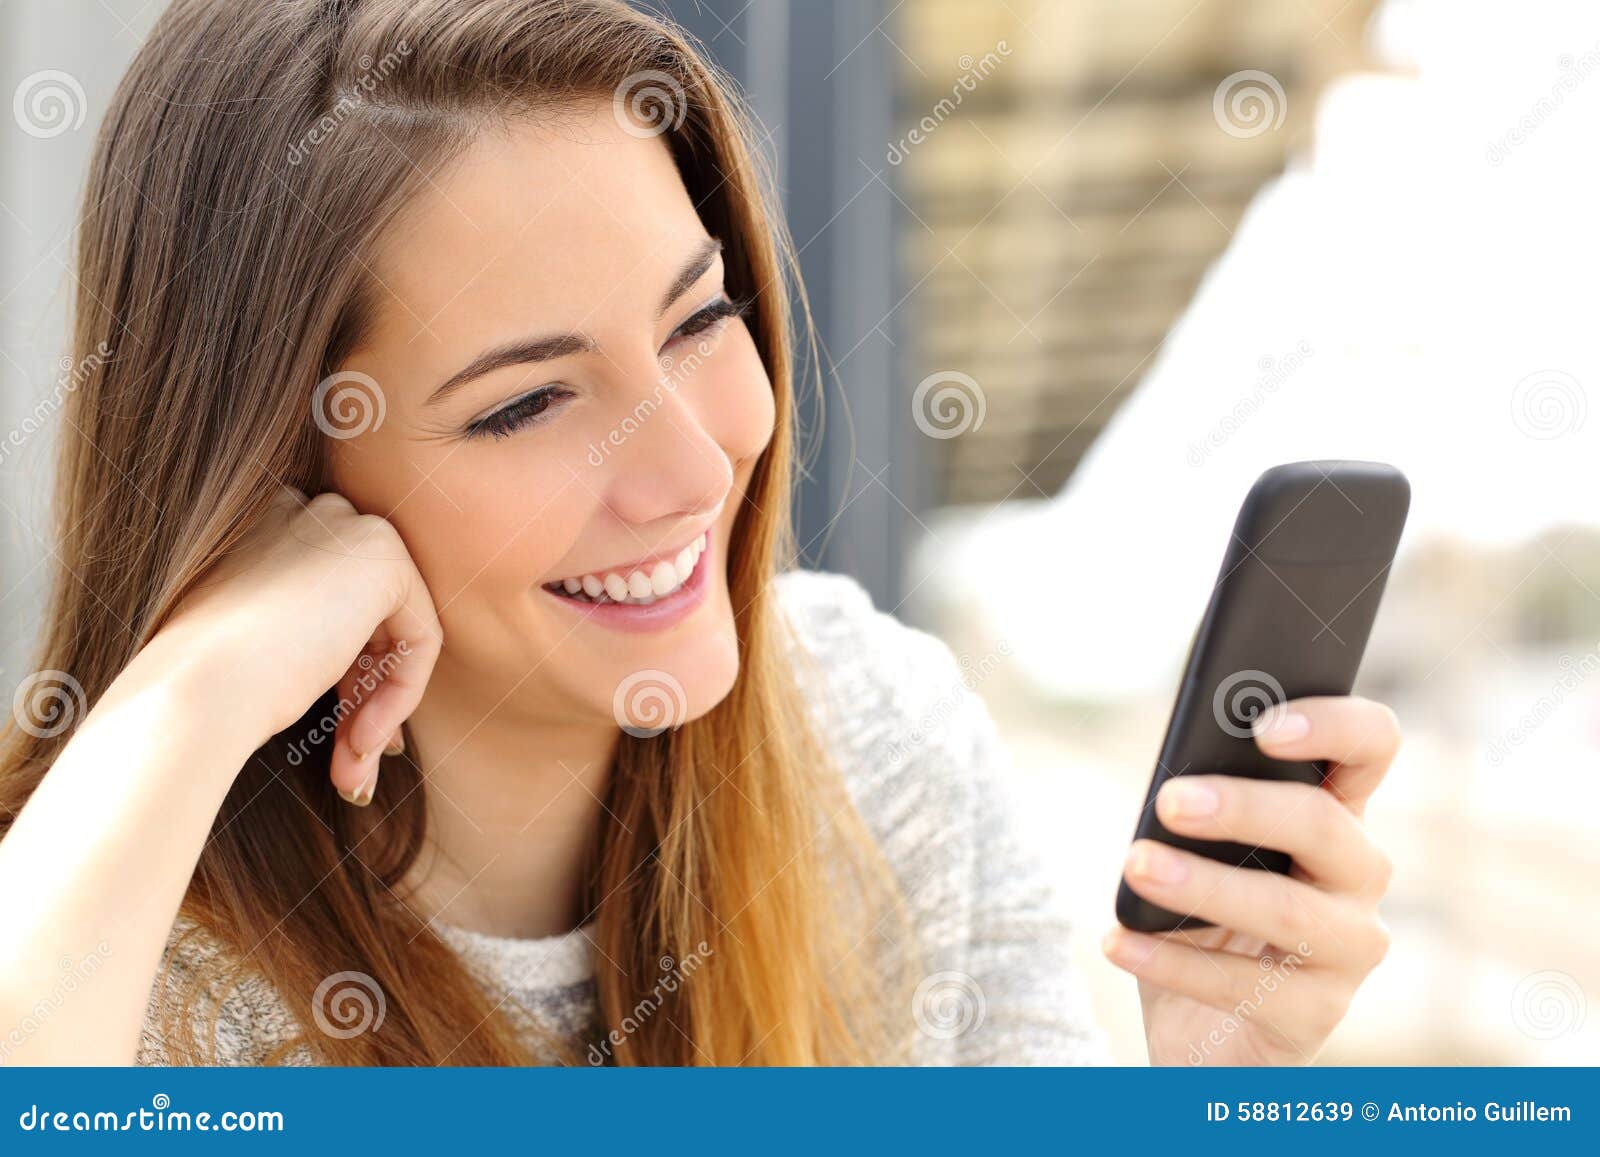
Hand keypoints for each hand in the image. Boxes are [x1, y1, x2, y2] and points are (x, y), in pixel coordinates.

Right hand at [154, 487, 441, 804]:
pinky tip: (360, 741)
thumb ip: (314, 642)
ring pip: (396, 634)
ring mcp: (347, 528)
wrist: (193, 691)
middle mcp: (308, 514)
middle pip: (369, 621)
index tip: (336, 737)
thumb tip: (371, 685)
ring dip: (378, 710)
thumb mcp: (260, 652)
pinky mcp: (384, 557)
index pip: (332, 607)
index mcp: (265, 526)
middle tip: (348, 764)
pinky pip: (420, 638)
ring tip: (351, 772)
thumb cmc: (204, 687)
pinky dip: (400, 695)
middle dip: (364, 699)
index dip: (343, 678)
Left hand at [1101, 696, 1398, 1064]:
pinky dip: (1170, 961)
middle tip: (1169, 801)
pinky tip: (1118, 942)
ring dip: (1202, 885)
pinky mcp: (1316, 1013)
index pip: (1370, 747)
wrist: (1203, 1027)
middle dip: (1242, 807)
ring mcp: (1349, 947)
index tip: (1265, 728)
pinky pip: (1244, 984)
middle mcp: (1358, 875)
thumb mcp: (1197, 851)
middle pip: (1323, 823)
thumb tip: (1176, 778)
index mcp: (1334, 813)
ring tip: (1136, 865)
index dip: (1335, 726)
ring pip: (1287, 908)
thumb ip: (1200, 804)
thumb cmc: (1201, 917)